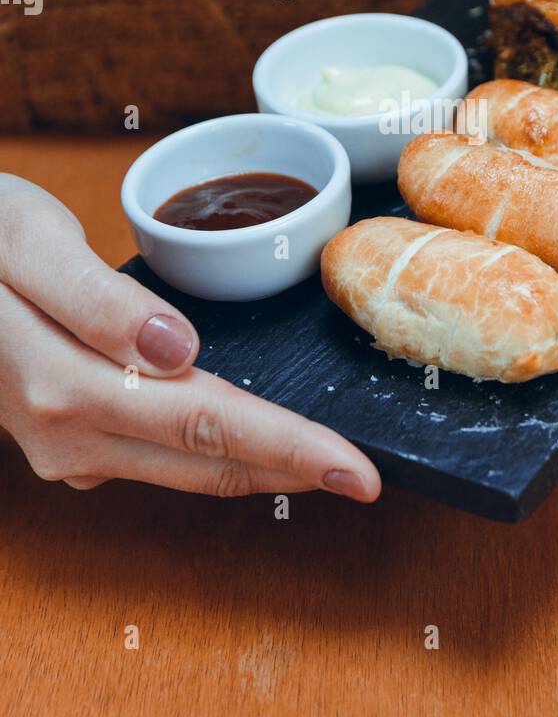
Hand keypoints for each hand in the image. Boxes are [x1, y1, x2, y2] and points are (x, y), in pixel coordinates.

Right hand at [0, 175, 379, 501]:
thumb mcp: (26, 240)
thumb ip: (98, 300)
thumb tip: (177, 350)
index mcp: (65, 384)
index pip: (207, 425)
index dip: (290, 450)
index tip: (358, 473)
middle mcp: (67, 433)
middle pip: (207, 462)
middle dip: (292, 470)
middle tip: (365, 475)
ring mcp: (64, 446)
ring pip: (186, 469)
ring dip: (258, 467)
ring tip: (326, 460)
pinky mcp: (67, 438)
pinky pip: (160, 456)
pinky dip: (214, 451)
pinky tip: (251, 437)